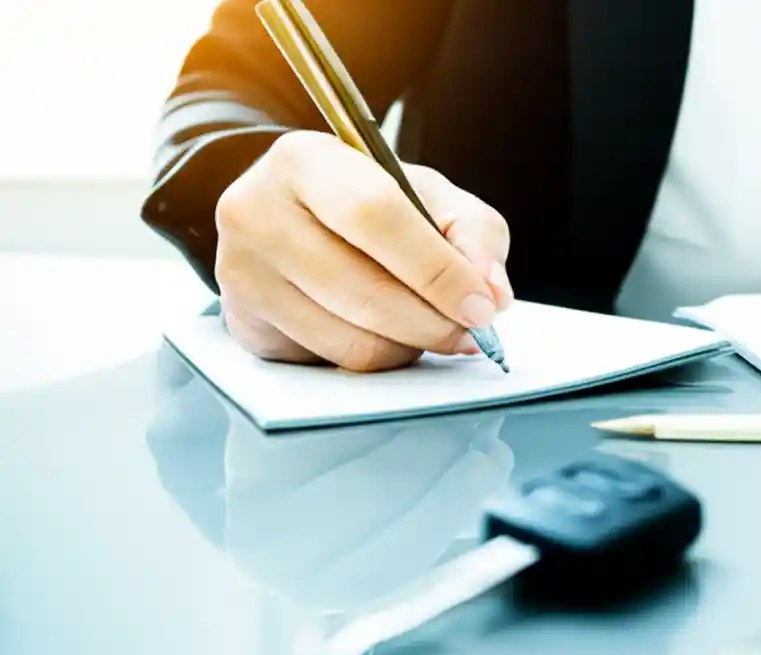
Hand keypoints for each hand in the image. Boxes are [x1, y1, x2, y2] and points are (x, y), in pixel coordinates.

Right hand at [214, 131, 514, 371]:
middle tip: (471, 332)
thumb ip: (473, 233)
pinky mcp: (243, 321)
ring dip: (410, 346)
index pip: (377, 217)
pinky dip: (378, 358)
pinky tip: (390, 335)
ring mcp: (242, 270)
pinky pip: (331, 360)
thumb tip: (492, 291)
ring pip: (350, 338)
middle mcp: (256, 211)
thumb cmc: (367, 204)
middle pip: (363, 289)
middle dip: (433, 321)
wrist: (292, 219)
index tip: (482, 306)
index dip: (438, 270)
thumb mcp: (428, 196)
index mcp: (306, 161)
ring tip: (431, 328)